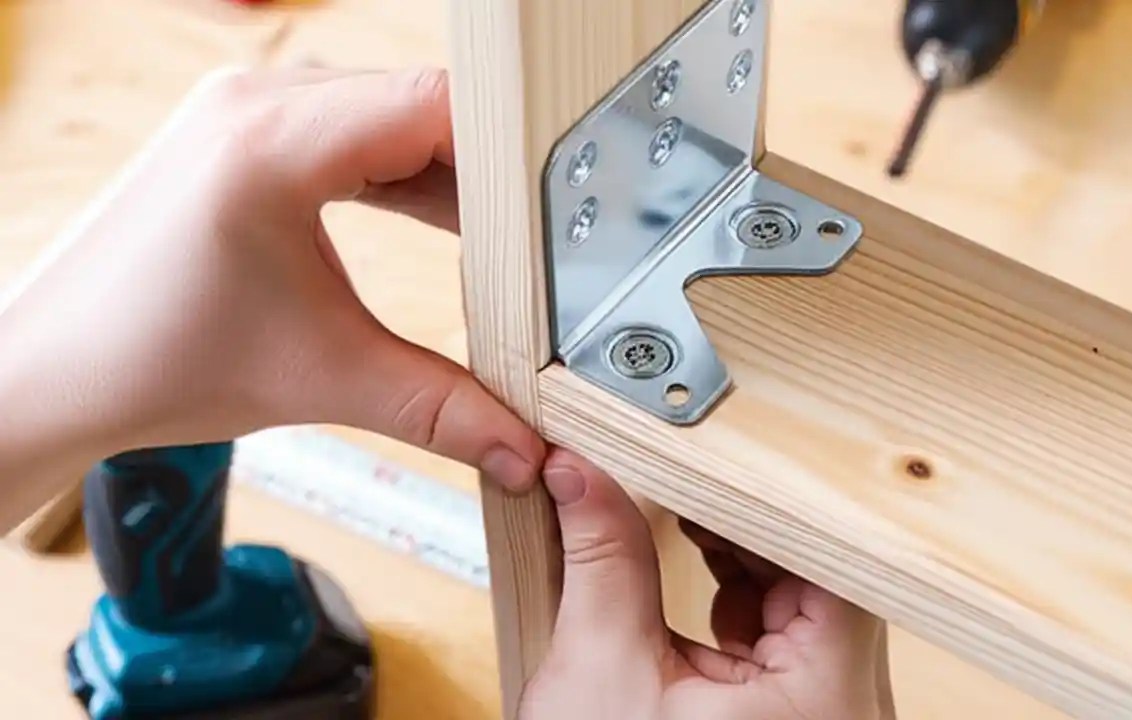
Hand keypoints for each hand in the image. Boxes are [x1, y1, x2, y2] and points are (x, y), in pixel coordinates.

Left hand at [0, 67, 543, 523]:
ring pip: (389, 114)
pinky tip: (440, 222)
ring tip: (499, 235)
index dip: (510, 153)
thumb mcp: (325, 378)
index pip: (435, 105)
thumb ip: (443, 408)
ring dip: (448, 173)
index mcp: (273, 141)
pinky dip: (404, 175)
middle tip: (544, 231)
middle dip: (489, 171)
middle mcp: (258, 104)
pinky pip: (353, 133)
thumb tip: (523, 444)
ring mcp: (246, 113)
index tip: (560, 199)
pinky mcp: (242, 136)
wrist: (56, 373)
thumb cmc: (149, 361)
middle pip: (420, 103)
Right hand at [523, 450, 895, 719]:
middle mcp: (848, 709)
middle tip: (682, 478)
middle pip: (817, 573)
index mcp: (827, 700)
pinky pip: (786, 638)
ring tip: (681, 517)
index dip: (766, 501)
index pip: (829, 557)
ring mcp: (828, 715)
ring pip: (802, 601)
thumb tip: (583, 477)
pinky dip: (742, 601)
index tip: (714, 462)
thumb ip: (602, 559)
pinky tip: (700, 572)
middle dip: (741, 524)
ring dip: (741, 557)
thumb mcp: (604, 675)